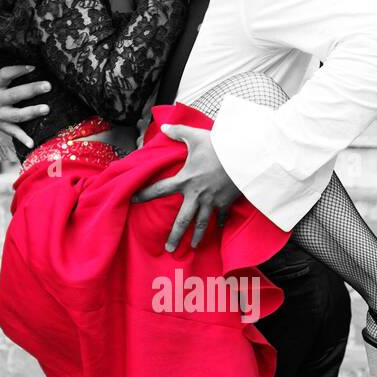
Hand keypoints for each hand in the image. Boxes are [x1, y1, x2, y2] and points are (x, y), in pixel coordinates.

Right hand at [0, 37, 50, 150]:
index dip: (19, 70)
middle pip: (14, 95)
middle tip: (48, 85)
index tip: (33, 67)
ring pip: (17, 114)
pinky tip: (33, 143)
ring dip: (32, 112)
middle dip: (31, 90)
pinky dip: (23, 139)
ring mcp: (0, 114)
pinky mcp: (4, 126)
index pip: (6, 75)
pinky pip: (14, 133)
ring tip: (47, 108)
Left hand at [132, 124, 239, 249]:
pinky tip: (217, 229)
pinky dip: (219, 223)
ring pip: (202, 223)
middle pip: (183, 220)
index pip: (159, 189)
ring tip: (191, 247)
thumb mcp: (195, 136)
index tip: (133, 200)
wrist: (244, 157)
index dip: (144, 195)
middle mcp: (196, 195)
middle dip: (175, 236)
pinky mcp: (226, 202)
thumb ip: (177, 132)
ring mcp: (212, 201)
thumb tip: (164, 127)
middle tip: (168, 249)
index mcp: (185, 180)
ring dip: (196, 237)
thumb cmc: (219, 146)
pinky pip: (221, 216)